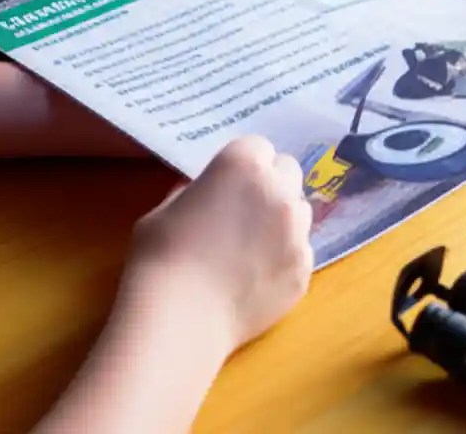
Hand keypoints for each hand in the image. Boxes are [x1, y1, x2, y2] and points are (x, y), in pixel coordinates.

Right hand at [128, 136, 314, 351]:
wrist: (180, 319)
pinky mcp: (305, 268)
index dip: (243, 164)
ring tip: (253, 245)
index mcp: (242, 165)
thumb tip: (209, 193)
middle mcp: (279, 191)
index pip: (258, 147)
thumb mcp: (164, 209)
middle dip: (271, 183)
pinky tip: (257, 277)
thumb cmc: (160, 258)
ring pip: (301, 210)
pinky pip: (301, 251)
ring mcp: (298, 232)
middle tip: (246, 209)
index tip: (230, 183)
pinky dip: (285, 257)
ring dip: (283, 218)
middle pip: (288, 172)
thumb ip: (195, 192)